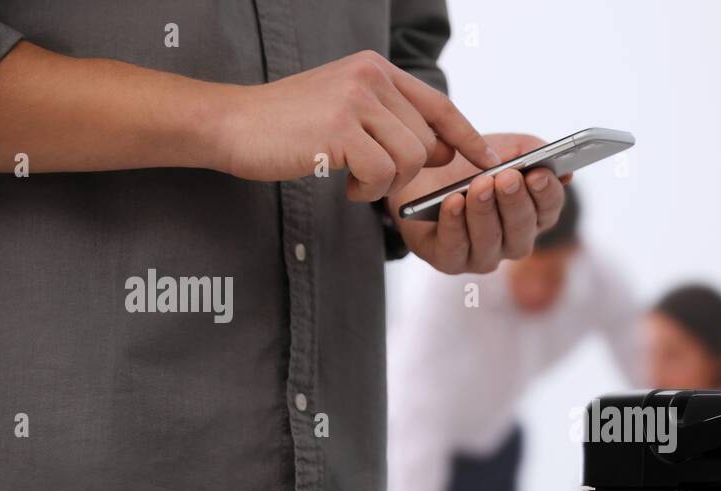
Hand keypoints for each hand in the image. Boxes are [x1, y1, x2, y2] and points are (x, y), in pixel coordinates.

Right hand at [213, 50, 497, 201]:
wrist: (232, 125)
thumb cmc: (290, 126)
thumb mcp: (346, 110)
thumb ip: (393, 123)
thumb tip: (445, 150)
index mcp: (375, 68)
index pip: (439, 105)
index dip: (468, 137)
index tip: (488, 160)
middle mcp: (370, 76)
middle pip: (427, 142)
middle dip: (408, 173)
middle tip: (371, 177)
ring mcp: (356, 100)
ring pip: (410, 161)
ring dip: (386, 184)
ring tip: (355, 179)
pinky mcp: (340, 129)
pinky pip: (383, 175)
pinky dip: (368, 191)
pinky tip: (344, 184)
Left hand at [391, 132, 567, 274]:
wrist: (419, 175)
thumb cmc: (466, 164)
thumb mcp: (501, 148)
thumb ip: (531, 153)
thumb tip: (564, 173)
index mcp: (531, 214)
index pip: (548, 209)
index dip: (546, 193)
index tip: (539, 174)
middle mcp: (511, 241)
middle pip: (522, 229)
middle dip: (515, 203)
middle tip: (509, 177)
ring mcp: (482, 255)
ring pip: (490, 241)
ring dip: (485, 212)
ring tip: (480, 185)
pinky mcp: (449, 260)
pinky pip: (454, 248)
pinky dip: (454, 224)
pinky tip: (454, 202)